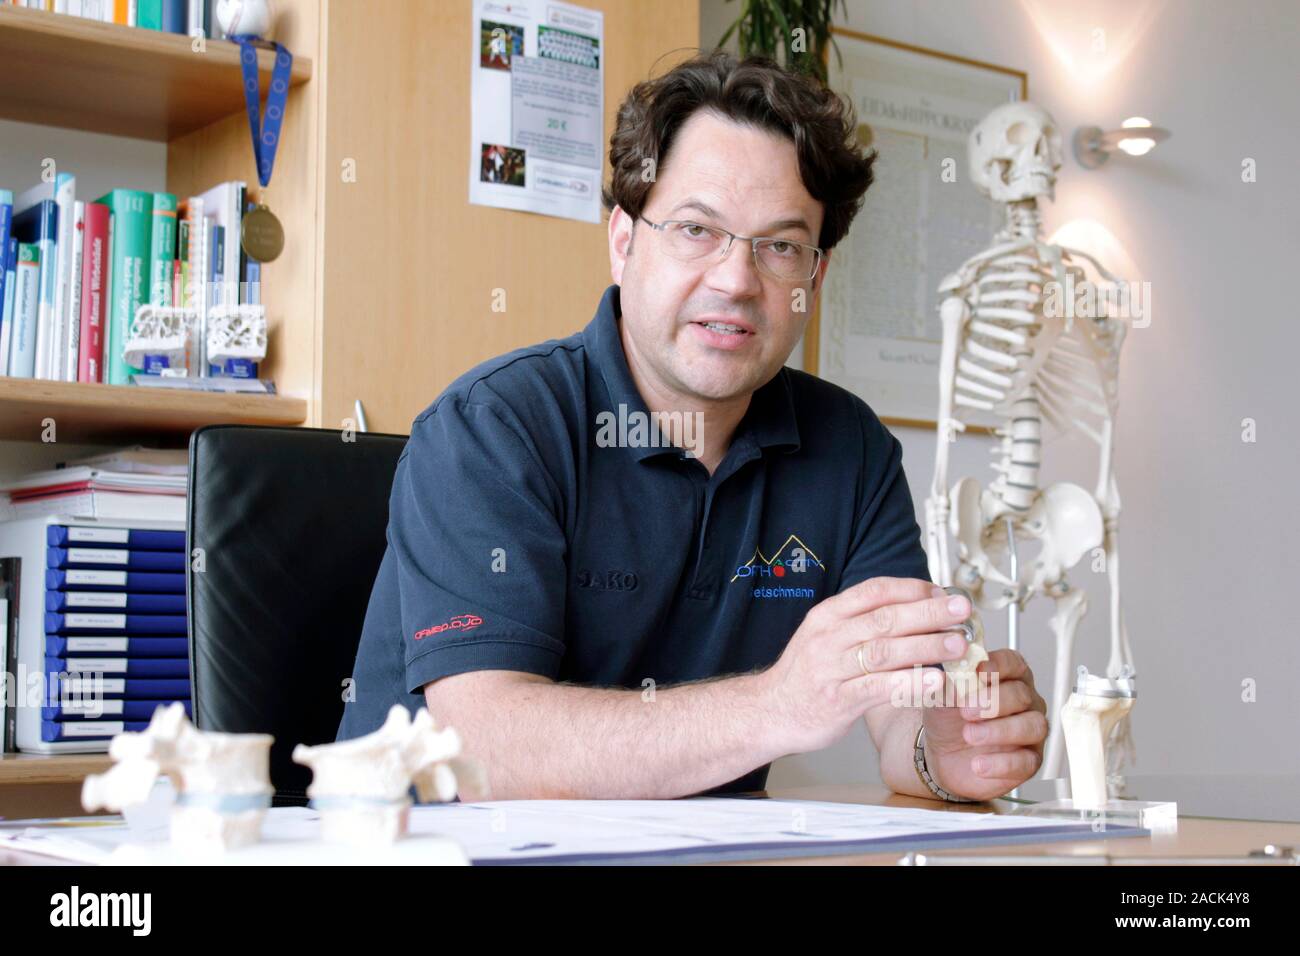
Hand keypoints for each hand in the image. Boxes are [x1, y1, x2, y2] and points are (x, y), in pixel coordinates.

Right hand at [760, 577, 975, 753]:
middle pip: (886, 618)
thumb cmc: (806, 674)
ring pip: (886, 651)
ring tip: (958, 645)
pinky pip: (879, 688)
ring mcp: (832, 669)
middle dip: (929, 612)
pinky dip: (909, 683)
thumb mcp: (826, 636)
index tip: (942, 592)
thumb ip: (862, 622)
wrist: (768, 711)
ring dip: (927, 645)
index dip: (912, 589)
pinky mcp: (838, 700)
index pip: (874, 591)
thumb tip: (915, 608)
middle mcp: (829, 637)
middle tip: (962, 610)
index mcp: (828, 615)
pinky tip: (935, 681)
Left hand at [921, 648, 1047, 800]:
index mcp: (1006, 677)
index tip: (978, 672)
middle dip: (993, 702)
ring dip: (1000, 731)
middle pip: (1022, 694)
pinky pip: (1027, 761)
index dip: (998, 666)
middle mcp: (1025, 702)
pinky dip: (1001, 763)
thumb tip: (950, 670)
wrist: (941, 757)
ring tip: (970, 736)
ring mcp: (1030, 731)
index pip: (1013, 663)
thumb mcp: (941, 697)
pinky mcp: (1028, 761)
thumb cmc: (948, 719)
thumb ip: (948, 682)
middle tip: (966, 710)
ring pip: (1033, 725)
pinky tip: (979, 764)